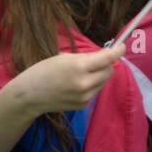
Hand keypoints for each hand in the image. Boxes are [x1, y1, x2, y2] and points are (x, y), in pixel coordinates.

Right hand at [1, 43, 125, 118]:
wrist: (28, 95)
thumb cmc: (43, 71)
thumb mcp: (64, 58)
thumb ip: (87, 57)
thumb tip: (106, 55)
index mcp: (79, 68)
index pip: (107, 59)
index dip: (117, 51)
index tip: (122, 47)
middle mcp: (84, 84)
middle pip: (109, 71)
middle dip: (105, 64)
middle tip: (93, 61)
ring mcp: (85, 97)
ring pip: (103, 81)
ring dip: (98, 75)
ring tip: (79, 74)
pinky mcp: (82, 105)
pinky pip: (94, 91)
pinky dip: (90, 85)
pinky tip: (74, 85)